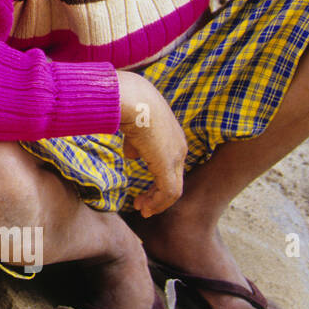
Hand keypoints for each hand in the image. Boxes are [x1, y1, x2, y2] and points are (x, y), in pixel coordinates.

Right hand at [117, 70, 186, 216]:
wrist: (131, 98)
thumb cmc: (128, 104)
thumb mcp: (133, 124)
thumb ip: (135, 141)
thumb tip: (132, 155)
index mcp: (173, 136)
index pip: (170, 164)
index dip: (156, 179)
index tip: (142, 190)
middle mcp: (179, 147)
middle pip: (174, 178)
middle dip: (157, 194)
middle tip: (142, 205)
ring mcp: (176, 156)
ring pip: (173, 188)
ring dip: (157, 202)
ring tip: (142, 209)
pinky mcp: (167, 165)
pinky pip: (167, 191)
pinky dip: (157, 203)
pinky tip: (144, 207)